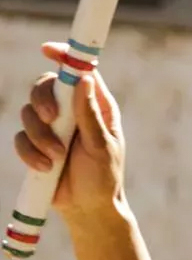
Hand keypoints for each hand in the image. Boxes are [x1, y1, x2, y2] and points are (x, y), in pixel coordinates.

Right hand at [13, 42, 124, 219]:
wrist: (88, 209)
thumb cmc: (104, 178)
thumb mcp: (102, 146)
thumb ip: (90, 114)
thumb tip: (85, 79)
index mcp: (96, 107)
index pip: (79, 72)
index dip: (64, 57)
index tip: (48, 50)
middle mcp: (72, 112)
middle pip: (44, 86)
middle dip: (42, 100)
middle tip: (51, 118)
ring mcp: (52, 128)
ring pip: (28, 112)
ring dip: (40, 135)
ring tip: (56, 157)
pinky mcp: (36, 144)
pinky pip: (20, 137)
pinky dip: (30, 152)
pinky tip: (46, 167)